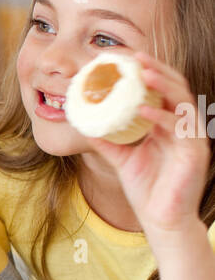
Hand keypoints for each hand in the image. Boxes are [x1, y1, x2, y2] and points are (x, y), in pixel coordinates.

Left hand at [82, 52, 209, 242]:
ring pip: (182, 101)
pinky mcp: (195, 153)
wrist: (162, 223)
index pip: (161, 89)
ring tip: (143, 71)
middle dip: (157, 68)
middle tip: (135, 55)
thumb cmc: (147, 191)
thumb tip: (83, 124)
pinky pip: (179, 128)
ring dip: (163, 83)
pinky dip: (161, 116)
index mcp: (169, 125)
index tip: (123, 58)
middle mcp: (184, 127)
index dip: (146, 70)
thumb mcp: (122, 158)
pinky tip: (143, 109)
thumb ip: (107, 140)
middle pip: (175, 87)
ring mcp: (192, 138)